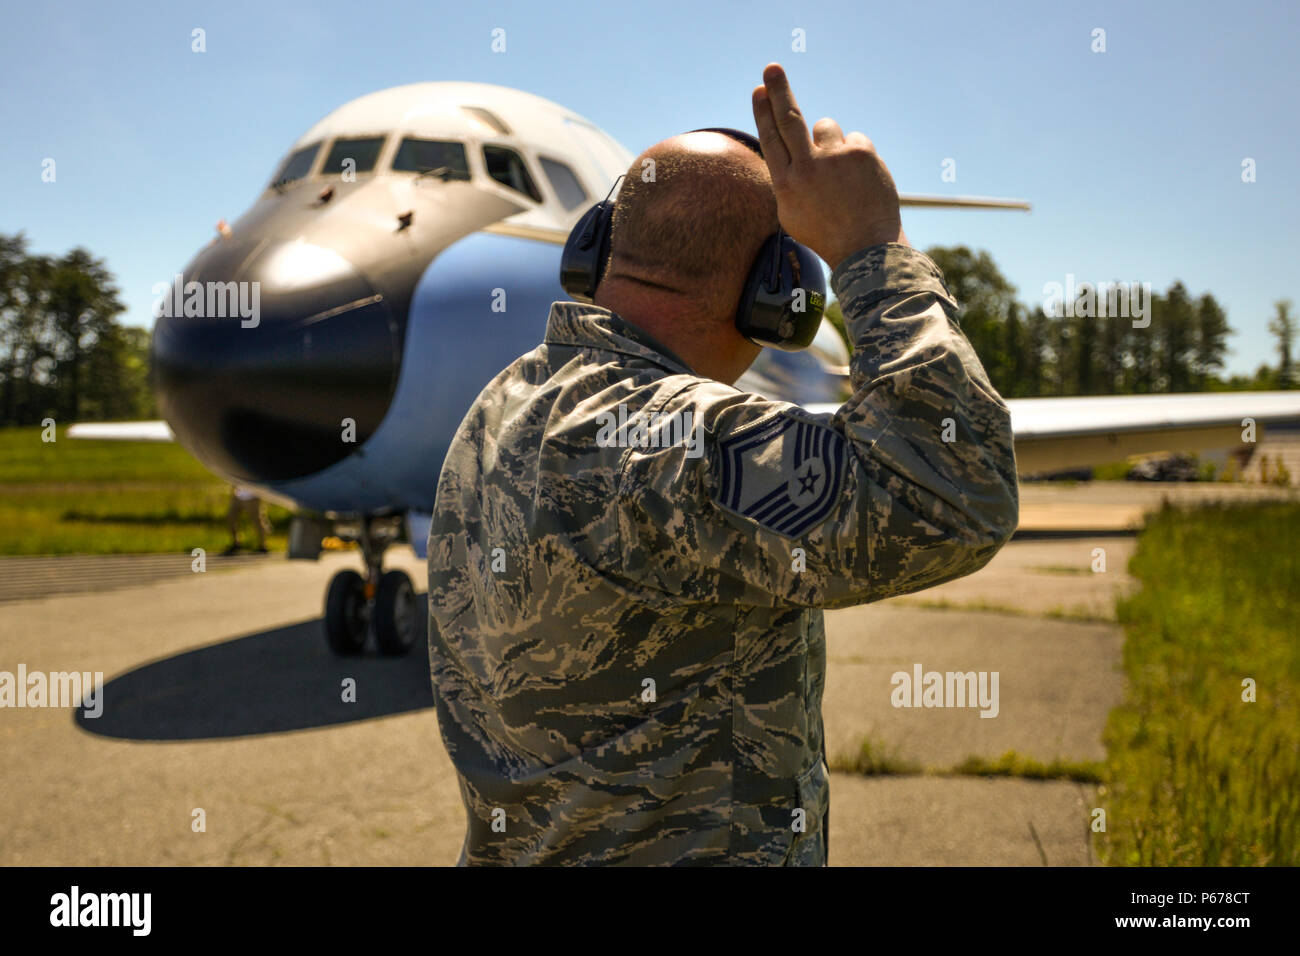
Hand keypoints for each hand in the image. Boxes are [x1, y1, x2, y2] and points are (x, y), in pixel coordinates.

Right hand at [752, 63, 906, 270]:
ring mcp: (835, 159)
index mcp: (786, 185)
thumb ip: (788, 178)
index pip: (771, 139)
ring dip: (831, 143)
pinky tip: (860, 181)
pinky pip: (854, 139)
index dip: (763, 112)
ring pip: (827, 128)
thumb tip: (788, 147)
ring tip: (841, 176)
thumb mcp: (792, 212)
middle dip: (779, 91)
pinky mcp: (860, 153)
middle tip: (771, 68)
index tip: (758, 91)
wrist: (866, 248)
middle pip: (789, 119)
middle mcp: (807, 169)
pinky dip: (856, 155)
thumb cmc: (826, 232)